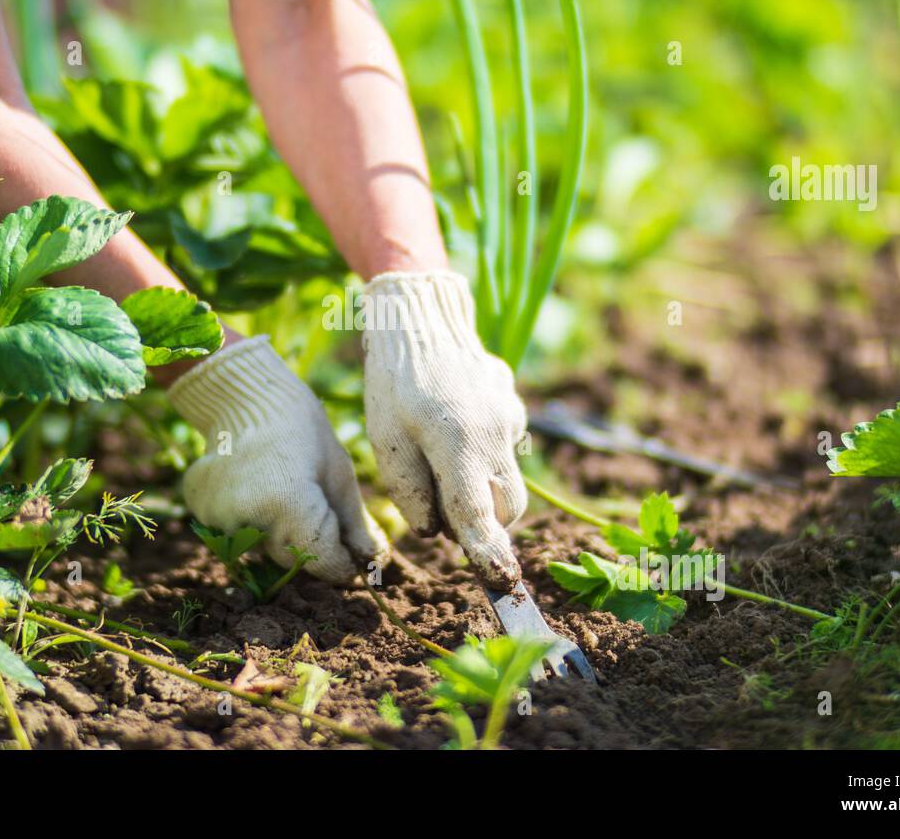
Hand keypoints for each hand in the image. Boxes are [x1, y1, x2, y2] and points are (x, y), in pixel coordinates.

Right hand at [168, 336, 389, 582]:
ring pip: (263, 547)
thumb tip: (371, 563)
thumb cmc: (303, 431)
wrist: (247, 396)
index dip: (342, 564)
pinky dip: (250, 520)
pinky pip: (234, 532)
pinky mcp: (200, 510)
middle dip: (311, 545)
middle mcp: (248, 518)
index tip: (353, 558)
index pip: (323, 562)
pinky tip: (255, 486)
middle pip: (292, 559)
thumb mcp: (338, 474)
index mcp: (288, 505)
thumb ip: (353, 526)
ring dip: (279, 532)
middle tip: (317, 508)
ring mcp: (218, 516)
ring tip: (282, 490)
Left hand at [362, 271, 526, 587]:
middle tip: (442, 504)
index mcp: (459, 444)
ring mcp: (510, 417)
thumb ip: (412, 491)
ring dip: (484, 489)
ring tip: (439, 456)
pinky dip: (483, 454)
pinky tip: (451, 425)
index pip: (478, 516)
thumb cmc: (394, 380)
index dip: (489, 554)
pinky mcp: (513, 405)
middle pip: (507, 507)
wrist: (420, 316)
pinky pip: (504, 446)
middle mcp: (495, 434)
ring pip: (509, 478)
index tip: (503, 583)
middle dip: (485, 522)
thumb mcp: (386, 438)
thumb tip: (436, 531)